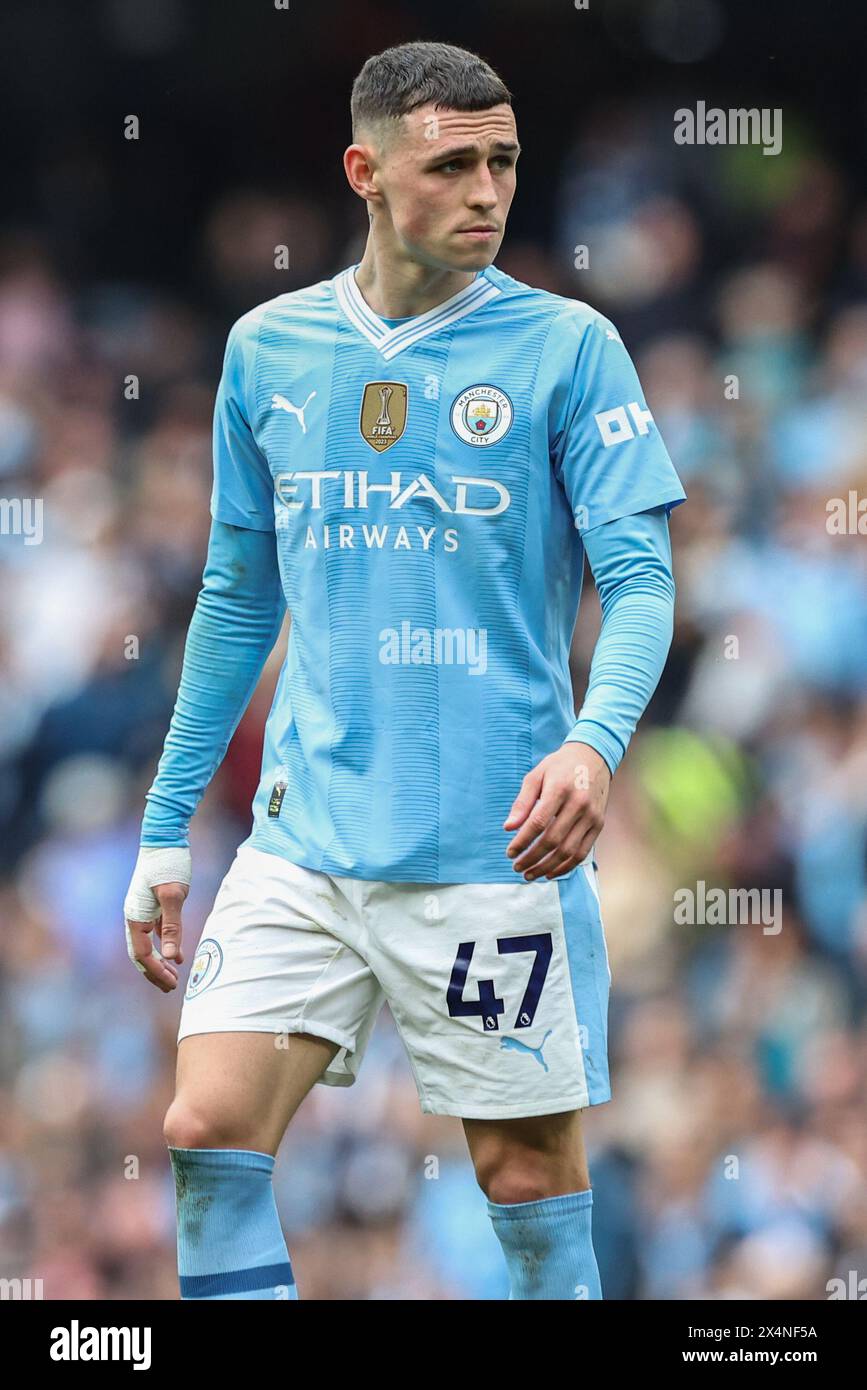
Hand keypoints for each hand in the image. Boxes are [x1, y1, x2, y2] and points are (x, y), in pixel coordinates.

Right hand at [123, 847, 191, 991]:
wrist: (164, 837)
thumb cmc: (169, 864)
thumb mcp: (174, 895)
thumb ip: (172, 927)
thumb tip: (169, 957)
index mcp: (135, 916)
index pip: (141, 954)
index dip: (155, 971)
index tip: (172, 984)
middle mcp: (135, 916)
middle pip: (141, 954)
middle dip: (155, 972)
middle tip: (172, 988)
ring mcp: (143, 910)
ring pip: (148, 944)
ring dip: (160, 962)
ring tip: (174, 978)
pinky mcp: (153, 904)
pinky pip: (156, 932)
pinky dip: (166, 945)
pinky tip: (177, 956)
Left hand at [504, 743, 610, 879]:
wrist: (593, 757)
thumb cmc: (560, 766)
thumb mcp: (536, 775)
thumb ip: (522, 802)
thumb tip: (508, 828)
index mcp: (559, 789)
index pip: (538, 823)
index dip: (522, 841)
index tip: (510, 853)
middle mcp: (578, 804)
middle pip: (553, 840)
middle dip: (532, 858)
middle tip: (517, 867)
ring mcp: (591, 816)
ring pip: (568, 851)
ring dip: (547, 867)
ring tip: (530, 874)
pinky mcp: (599, 824)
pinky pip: (583, 852)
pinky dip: (566, 866)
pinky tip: (550, 872)